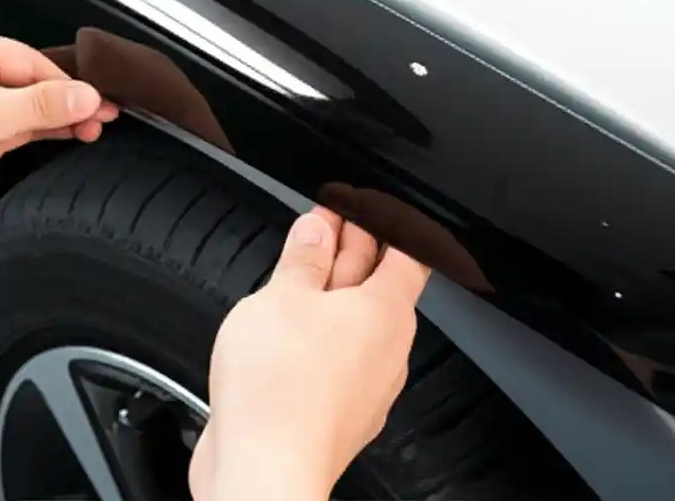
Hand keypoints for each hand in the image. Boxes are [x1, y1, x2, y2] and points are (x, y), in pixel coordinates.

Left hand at [0, 25, 117, 241]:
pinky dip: (39, 135)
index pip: (31, 61)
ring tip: (92, 129)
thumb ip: (40, 105)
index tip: (98, 102)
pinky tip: (64, 137)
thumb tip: (84, 95)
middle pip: (31, 83)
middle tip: (103, 117)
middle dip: (67, 101)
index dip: (68, 85)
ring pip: (24, 110)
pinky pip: (13, 132)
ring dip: (56, 120)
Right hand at [189, 210, 429, 500]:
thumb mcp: (283, 297)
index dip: (388, 220)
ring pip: (355, 325)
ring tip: (296, 272)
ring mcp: (365, 386)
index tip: (363, 204)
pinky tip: (285, 331)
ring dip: (330, 294)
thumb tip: (317, 229)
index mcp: (387, 310)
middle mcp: (387, 349)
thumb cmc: (281, 389)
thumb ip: (302, 258)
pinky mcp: (337, 412)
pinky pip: (335, 359)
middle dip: (353, 249)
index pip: (409, 250)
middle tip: (323, 224)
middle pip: (380, 284)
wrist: (266, 469)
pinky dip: (315, 336)